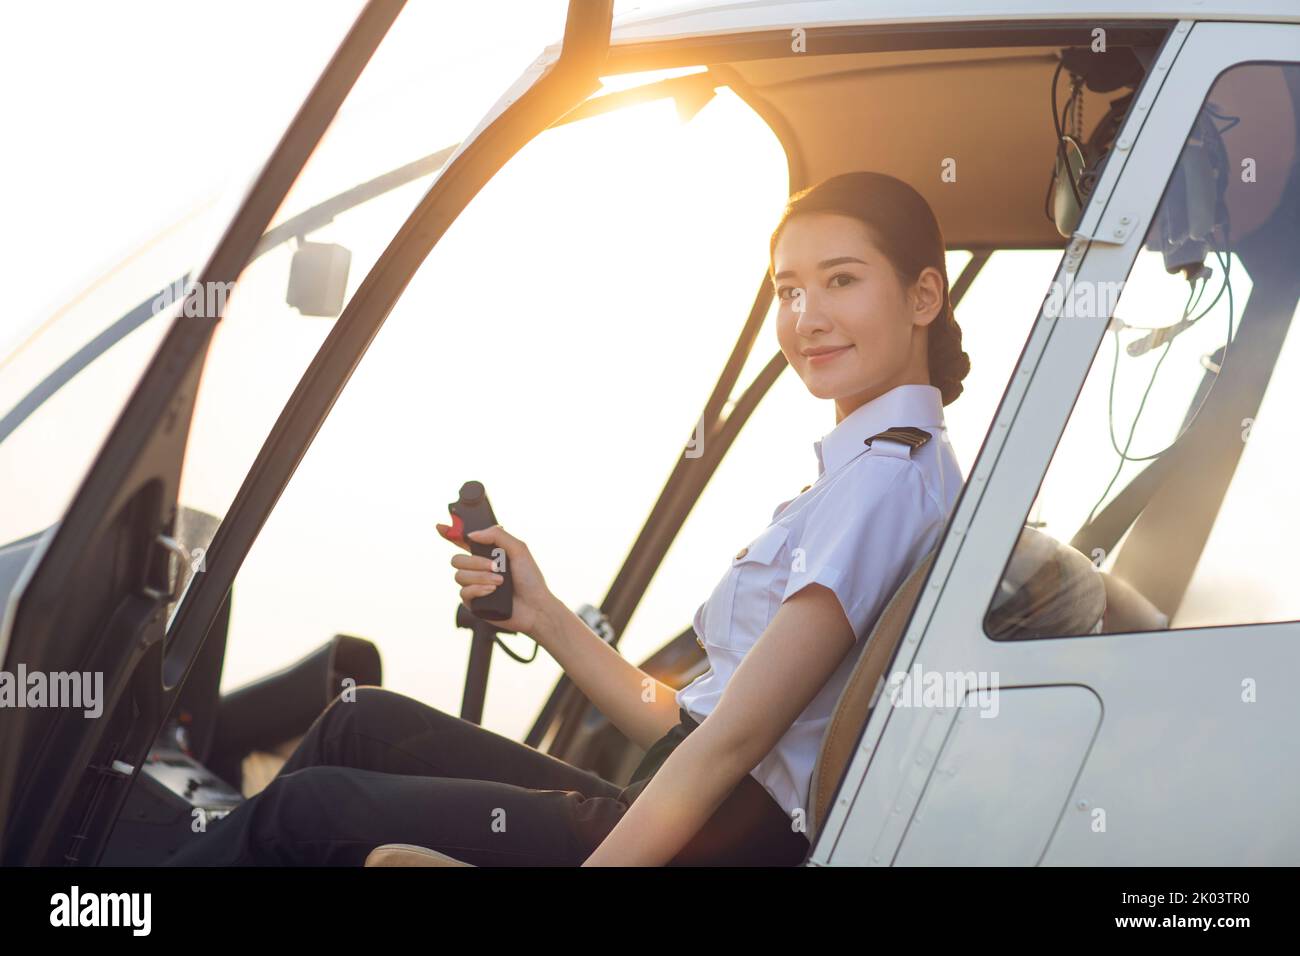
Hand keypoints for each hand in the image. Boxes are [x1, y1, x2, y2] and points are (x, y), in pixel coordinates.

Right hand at [436, 522, 557, 640]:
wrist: (535, 606)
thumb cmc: (530, 578)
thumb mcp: (519, 550)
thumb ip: (497, 536)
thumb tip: (471, 535)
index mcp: (486, 554)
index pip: (463, 542)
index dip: (449, 534)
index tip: (440, 527)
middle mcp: (477, 569)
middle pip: (456, 559)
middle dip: (475, 561)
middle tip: (496, 567)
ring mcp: (473, 586)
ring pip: (459, 576)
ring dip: (481, 577)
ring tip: (500, 582)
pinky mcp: (473, 603)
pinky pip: (464, 592)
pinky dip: (479, 589)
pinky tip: (492, 592)